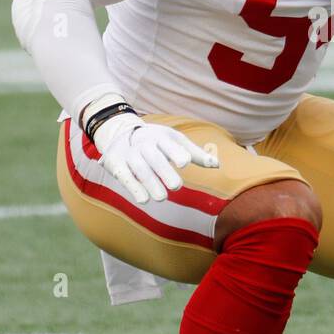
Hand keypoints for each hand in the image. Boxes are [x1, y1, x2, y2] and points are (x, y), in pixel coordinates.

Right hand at [93, 113, 218, 203]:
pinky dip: (134, 187)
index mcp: (161, 136)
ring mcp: (129, 154)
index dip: (176, 151)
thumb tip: (217, 165)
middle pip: (154, 157)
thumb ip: (196, 154)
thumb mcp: (176, 142)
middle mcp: (144, 144)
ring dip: (150, 183)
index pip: (169, 144)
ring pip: (139, 168)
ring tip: (162, 198)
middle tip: (176, 186)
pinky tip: (144, 199)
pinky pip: (124, 176)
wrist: (120, 133)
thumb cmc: (156, 141)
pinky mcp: (116, 163)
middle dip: (164, 171)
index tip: (185, 162)